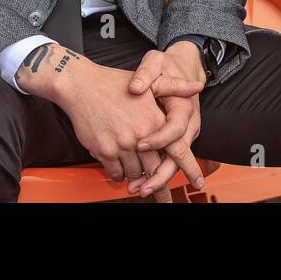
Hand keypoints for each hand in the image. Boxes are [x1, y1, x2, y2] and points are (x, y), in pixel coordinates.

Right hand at [16, 44, 203, 193]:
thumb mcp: (149, 81)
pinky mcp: (104, 151)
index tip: (199, 183)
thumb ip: (175, 87)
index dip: (190, 168)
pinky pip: (116, 173)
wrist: (81, 85)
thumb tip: (198, 86)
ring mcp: (121, 144)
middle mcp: (141, 135)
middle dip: (160, 185)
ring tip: (137, 175)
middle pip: (156, 168)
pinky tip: (120, 167)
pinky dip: (120, 174)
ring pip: (136, 174)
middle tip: (164, 198)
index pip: (178, 150)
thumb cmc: (114, 83)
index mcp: (155, 120)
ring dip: (137, 177)